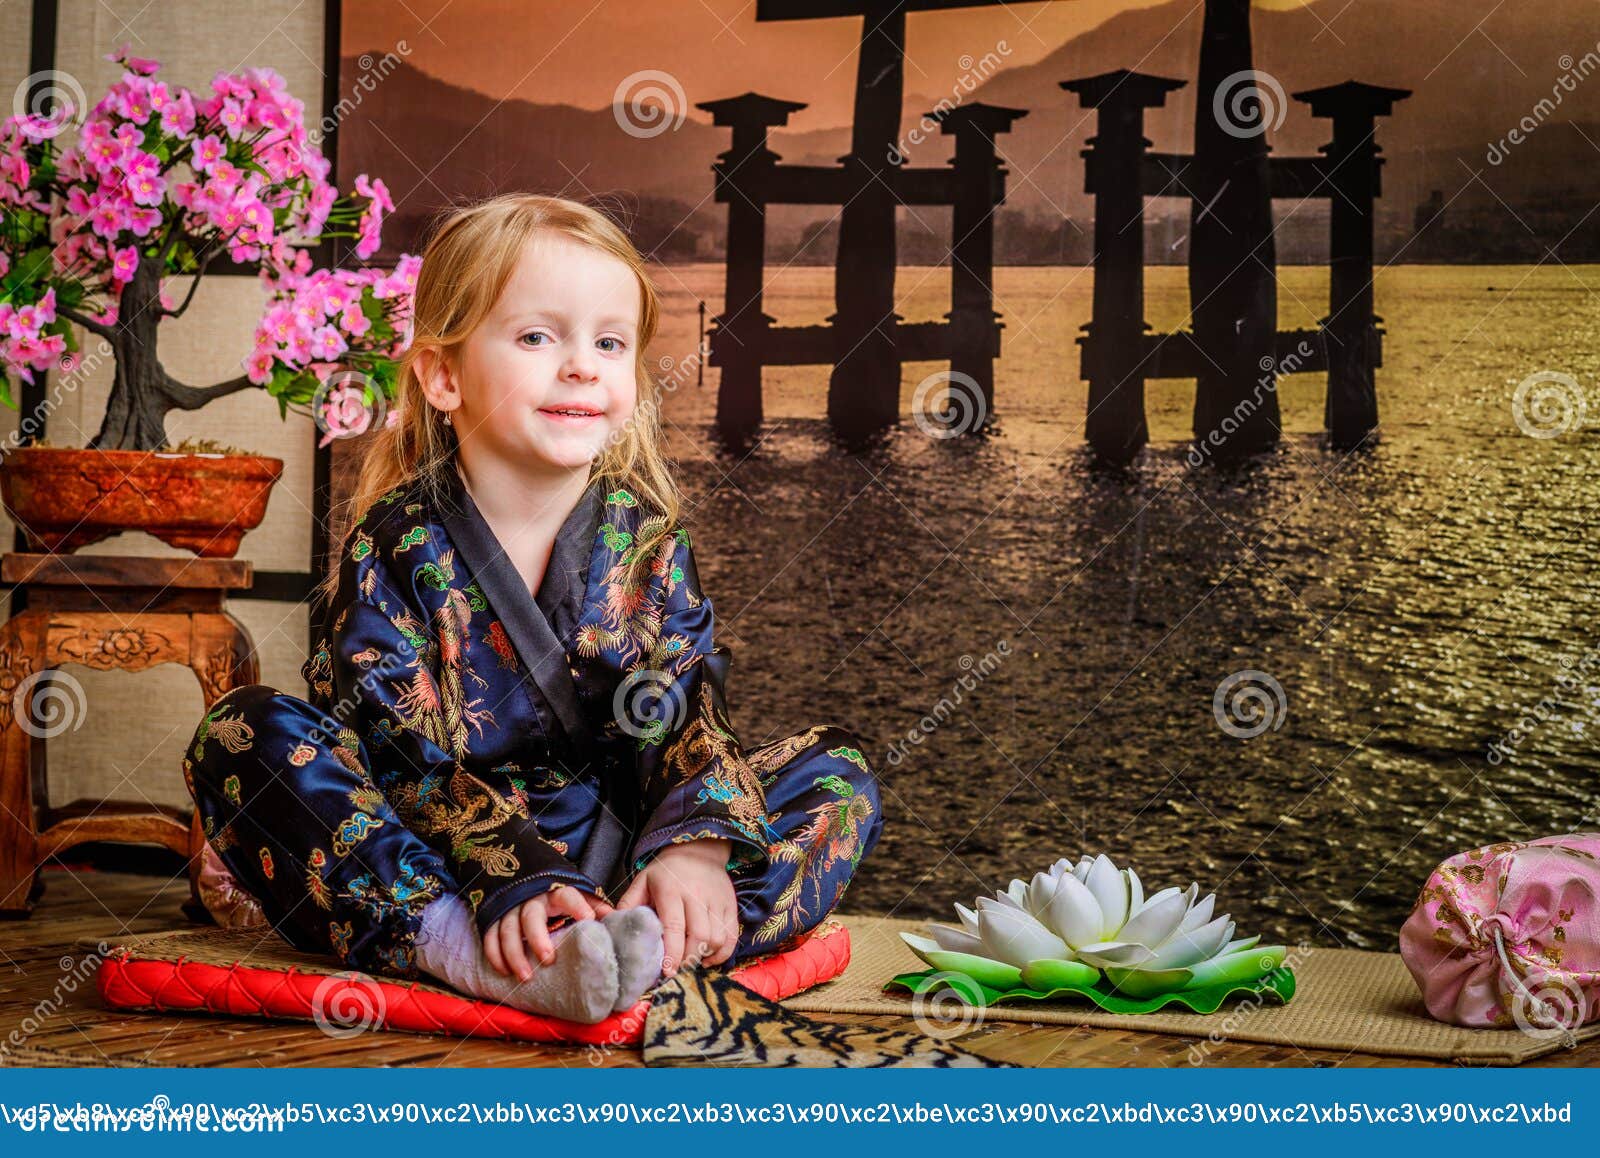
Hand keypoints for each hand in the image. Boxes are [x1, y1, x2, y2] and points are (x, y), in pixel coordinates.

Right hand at [483, 884, 614, 980]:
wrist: (527, 879)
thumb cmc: (559, 897)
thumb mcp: (580, 896)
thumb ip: (596, 907)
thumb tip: (617, 920)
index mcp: (555, 891)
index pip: (567, 896)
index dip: (577, 906)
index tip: (588, 920)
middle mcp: (531, 898)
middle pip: (531, 916)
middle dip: (538, 939)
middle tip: (549, 960)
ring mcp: (510, 907)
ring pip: (507, 929)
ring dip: (514, 954)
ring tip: (526, 977)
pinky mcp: (494, 917)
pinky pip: (489, 936)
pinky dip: (494, 955)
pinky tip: (504, 971)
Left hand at [616, 838, 736, 973]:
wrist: (698, 850)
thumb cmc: (664, 872)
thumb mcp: (642, 882)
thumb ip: (628, 906)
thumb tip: (613, 931)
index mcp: (671, 890)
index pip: (675, 926)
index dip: (672, 952)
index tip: (666, 973)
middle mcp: (697, 895)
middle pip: (699, 936)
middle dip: (688, 960)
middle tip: (676, 972)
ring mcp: (717, 900)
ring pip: (717, 938)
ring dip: (704, 957)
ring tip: (690, 962)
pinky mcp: (730, 905)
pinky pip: (731, 935)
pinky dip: (722, 953)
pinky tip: (708, 958)